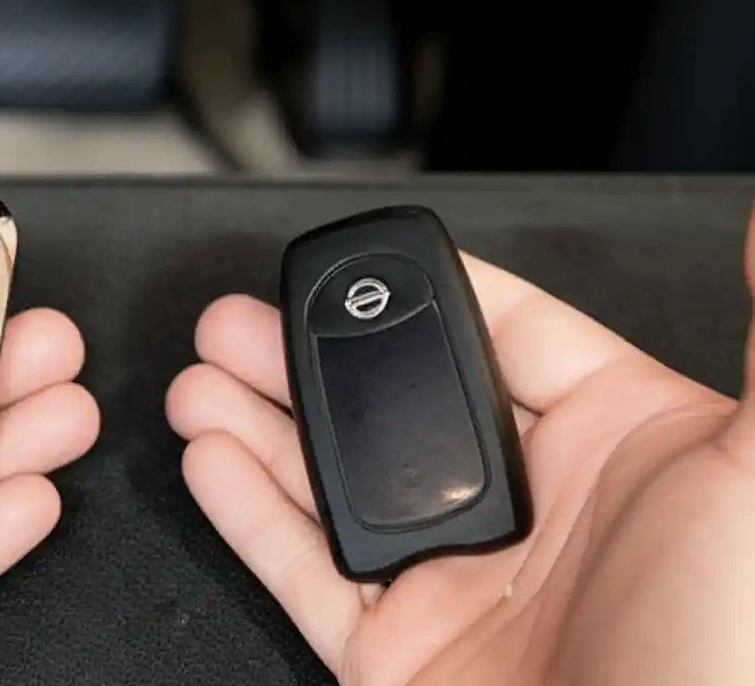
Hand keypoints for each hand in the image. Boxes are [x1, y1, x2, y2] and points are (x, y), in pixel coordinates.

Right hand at [168, 217, 754, 683]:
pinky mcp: (397, 652)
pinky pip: (304, 570)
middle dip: (310, 354)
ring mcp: (454, 584)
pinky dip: (249, 516)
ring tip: (206, 376)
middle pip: (394, 404)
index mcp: (614, 450)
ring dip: (261, 424)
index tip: (360, 263)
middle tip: (249, 317)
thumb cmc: (729, 666)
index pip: (506, 337)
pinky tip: (213, 461)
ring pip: (333, 481)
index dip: (426, 293)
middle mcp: (528, 512)